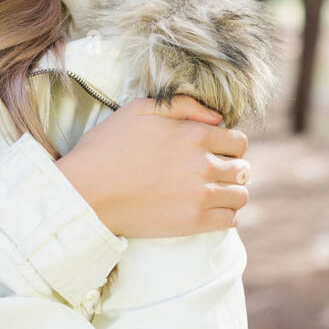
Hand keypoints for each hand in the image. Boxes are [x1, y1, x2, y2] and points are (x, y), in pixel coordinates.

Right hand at [55, 95, 251, 237]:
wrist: (85, 191)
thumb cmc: (106, 147)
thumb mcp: (140, 109)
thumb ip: (182, 105)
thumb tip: (216, 117)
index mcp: (194, 134)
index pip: (238, 141)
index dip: (229, 146)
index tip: (216, 153)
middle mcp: (203, 164)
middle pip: (243, 169)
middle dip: (232, 170)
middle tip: (215, 175)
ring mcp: (199, 195)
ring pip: (240, 195)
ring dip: (231, 193)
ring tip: (214, 194)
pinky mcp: (192, 222)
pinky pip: (229, 220)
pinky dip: (225, 216)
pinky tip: (210, 212)